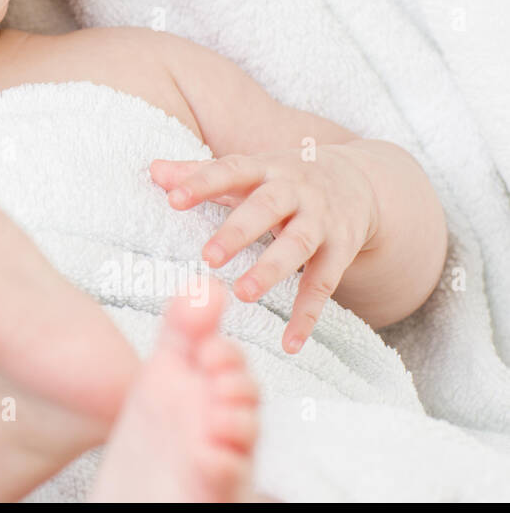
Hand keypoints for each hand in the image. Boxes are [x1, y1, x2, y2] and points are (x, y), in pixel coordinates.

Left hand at [149, 147, 379, 353]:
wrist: (358, 182)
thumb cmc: (282, 179)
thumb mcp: (247, 170)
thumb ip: (198, 172)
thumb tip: (153, 169)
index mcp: (265, 169)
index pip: (231, 170)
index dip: (202, 182)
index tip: (173, 198)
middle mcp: (295, 191)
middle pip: (266, 208)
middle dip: (239, 231)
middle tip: (208, 257)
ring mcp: (321, 221)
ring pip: (298, 246)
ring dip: (271, 270)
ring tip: (242, 293)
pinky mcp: (341, 251)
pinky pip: (324, 285)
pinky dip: (307, 315)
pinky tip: (289, 343)